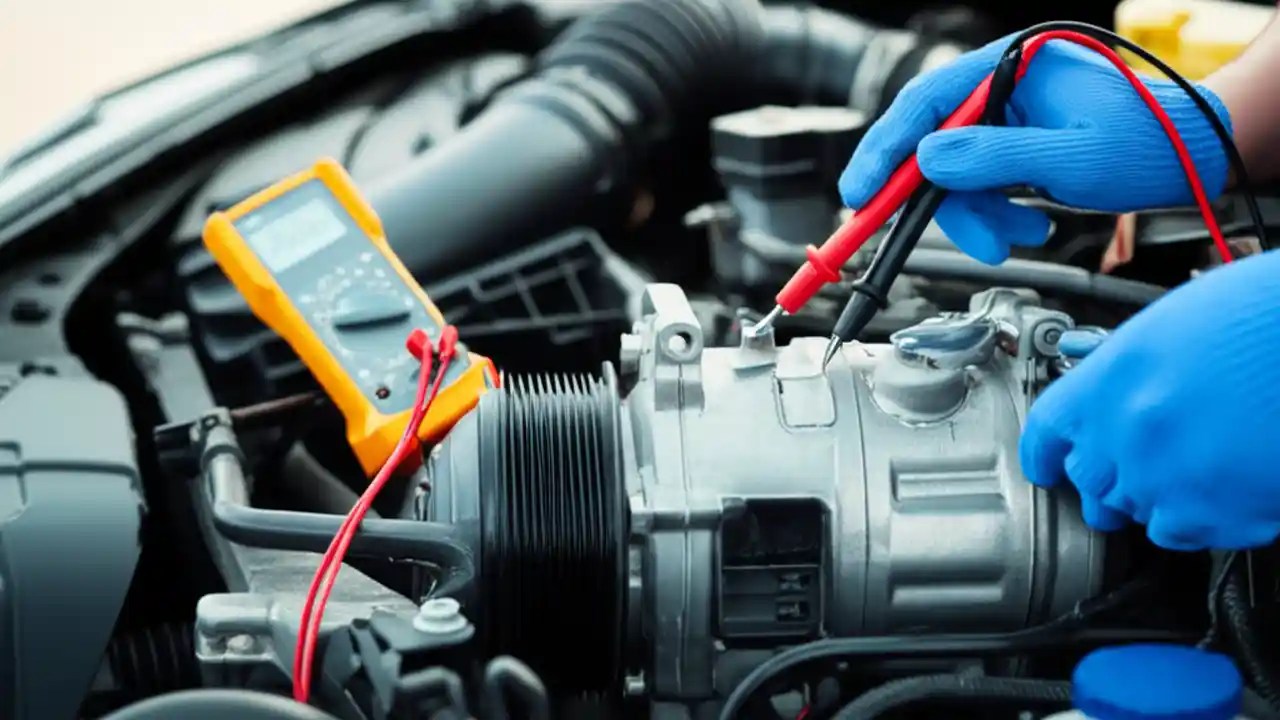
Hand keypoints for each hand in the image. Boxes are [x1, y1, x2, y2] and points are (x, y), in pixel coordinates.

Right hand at [838, 35, 1231, 263]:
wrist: (1194, 156)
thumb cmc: (1150, 143)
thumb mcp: (1071, 157)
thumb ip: (995, 158)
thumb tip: (930, 161)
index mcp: (1010, 66)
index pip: (924, 103)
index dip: (885, 150)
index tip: (859, 195)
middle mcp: (1000, 87)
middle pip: (931, 143)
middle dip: (936, 200)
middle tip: (913, 236)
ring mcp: (1005, 117)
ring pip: (954, 174)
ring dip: (975, 216)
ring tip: (1012, 238)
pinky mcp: (1011, 145)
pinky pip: (978, 184)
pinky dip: (993, 215)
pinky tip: (1027, 225)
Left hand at [1022, 251, 1279, 549]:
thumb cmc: (1256, 320)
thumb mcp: (1168, 330)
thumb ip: (1128, 374)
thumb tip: (1114, 395)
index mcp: (1103, 383)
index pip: (1046, 432)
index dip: (1046, 453)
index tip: (1047, 465)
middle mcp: (1121, 437)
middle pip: (1089, 479)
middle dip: (1111, 474)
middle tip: (1145, 459)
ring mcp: (1160, 482)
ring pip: (1134, 510)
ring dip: (1156, 494)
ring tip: (1198, 462)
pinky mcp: (1208, 517)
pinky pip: (1181, 534)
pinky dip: (1198, 518)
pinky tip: (1224, 485)